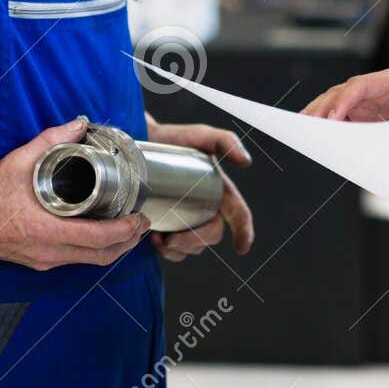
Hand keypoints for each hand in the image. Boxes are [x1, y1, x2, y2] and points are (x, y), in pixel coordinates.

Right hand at [0, 120, 147, 270]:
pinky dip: (92, 250)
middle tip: (140, 224)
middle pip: (100, 257)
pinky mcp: (36, 261)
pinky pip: (73, 260)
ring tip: (125, 230)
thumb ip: (52, 140)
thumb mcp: (19, 161)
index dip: (125, 231)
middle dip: (126, 243)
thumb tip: (79, 124)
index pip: (98, 239)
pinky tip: (97, 234)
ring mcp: (42, 261)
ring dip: (111, 249)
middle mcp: (47, 253)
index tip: (139, 219)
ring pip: (88, 262)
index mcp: (46, 231)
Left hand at [145, 121, 254, 260]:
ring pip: (194, 246)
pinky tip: (155, 240)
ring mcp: (187, 218)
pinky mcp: (169, 225)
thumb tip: (246, 161)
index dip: (244, 231)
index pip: (238, 214)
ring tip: (160, 239)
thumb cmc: (174, 139)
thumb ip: (226, 141)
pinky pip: (175, 250)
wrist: (142, 141)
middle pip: (212, 234)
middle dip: (195, 241)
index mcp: (220, 190)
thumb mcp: (201, 135)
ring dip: (179, 249)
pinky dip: (168, 251)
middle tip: (172, 239)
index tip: (240, 247)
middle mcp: (207, 207)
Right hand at [301, 68, 388, 120]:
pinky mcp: (366, 111)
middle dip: (322, 107)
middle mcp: (377, 87)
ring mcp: (370, 98)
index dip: (343, 101)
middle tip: (306, 124)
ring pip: (337, 101)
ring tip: (302, 128)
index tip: (331, 118)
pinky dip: (328, 122)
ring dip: (319, 114)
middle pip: (342, 92)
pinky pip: (343, 114)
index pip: (360, 86)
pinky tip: (317, 134)